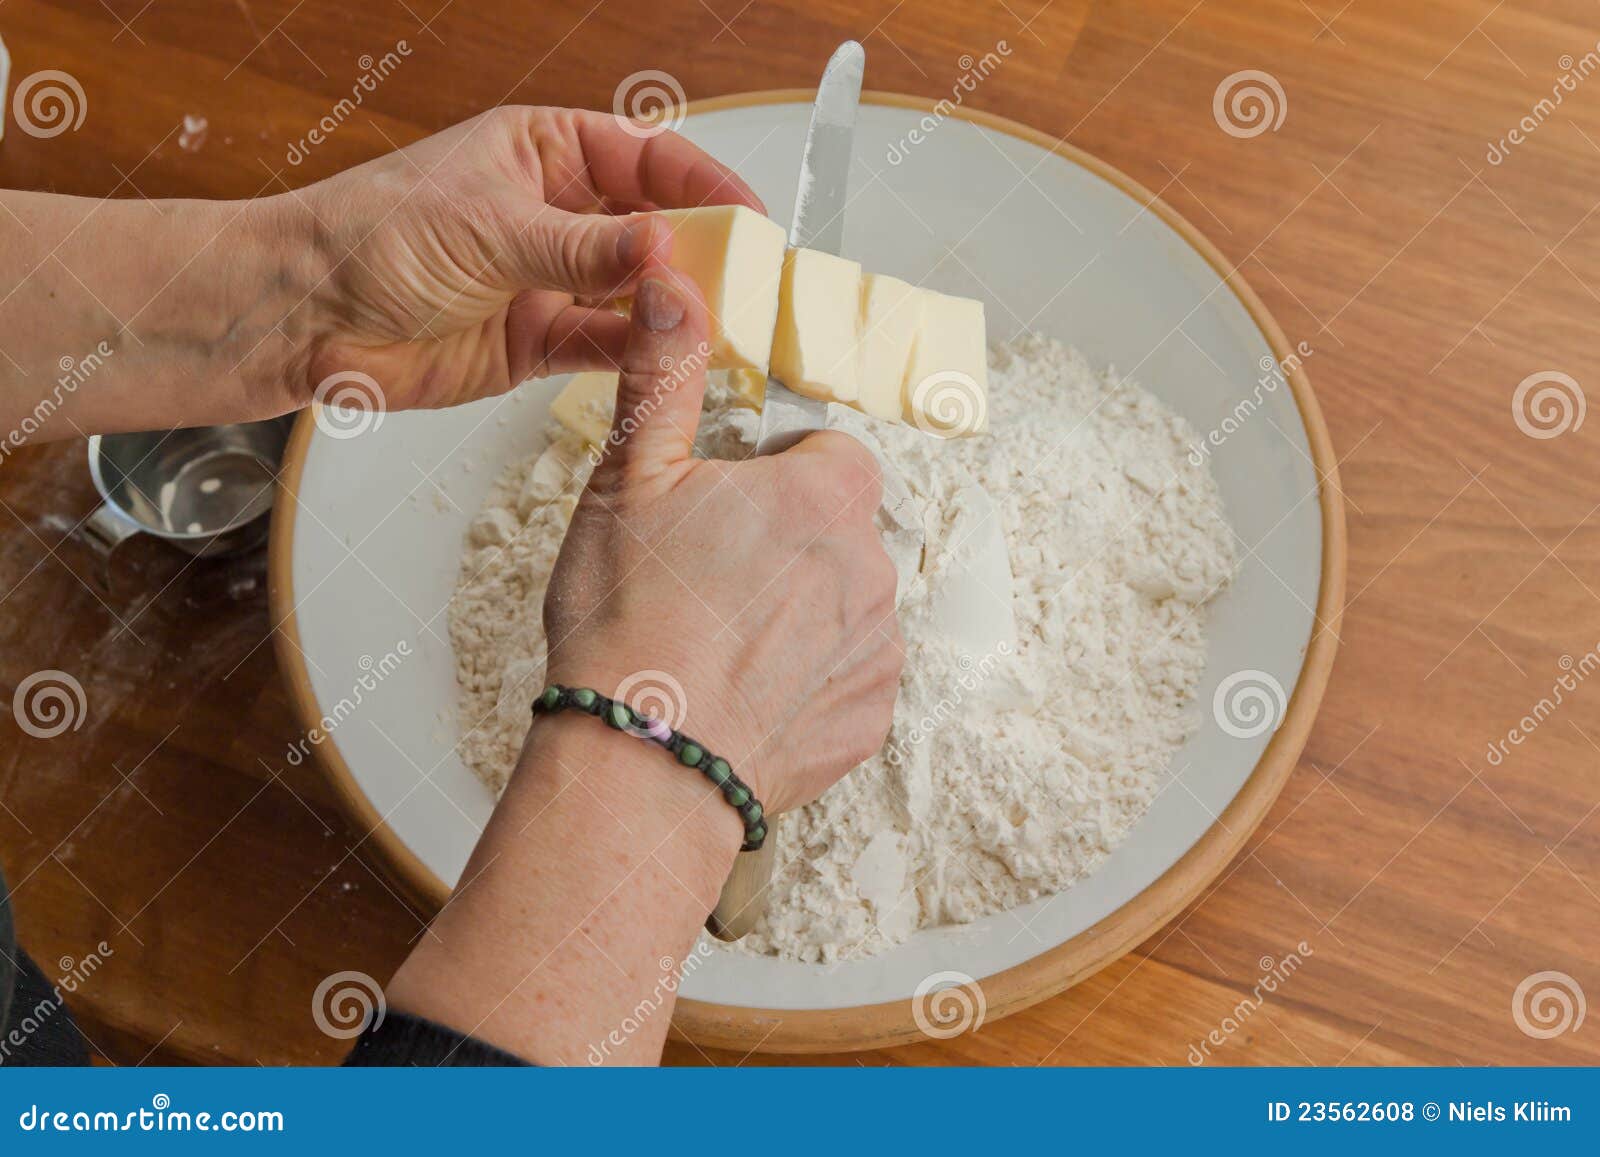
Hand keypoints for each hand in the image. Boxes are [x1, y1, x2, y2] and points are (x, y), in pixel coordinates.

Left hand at [295, 107, 762, 410]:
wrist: (306, 317)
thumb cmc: (372, 237)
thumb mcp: (491, 227)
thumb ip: (585, 246)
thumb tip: (666, 246)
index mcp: (543, 151)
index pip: (646, 157)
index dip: (704, 184)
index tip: (751, 217)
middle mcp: (555, 213)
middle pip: (653, 225)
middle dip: (702, 250)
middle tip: (751, 280)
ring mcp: (551, 280)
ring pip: (638, 292)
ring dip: (677, 308)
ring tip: (725, 326)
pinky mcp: (538, 342)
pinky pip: (608, 347)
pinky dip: (642, 354)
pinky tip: (673, 358)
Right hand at [542, 270, 904, 816]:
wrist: (642, 760)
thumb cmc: (631, 620)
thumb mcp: (631, 476)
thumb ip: (664, 374)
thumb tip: (672, 286)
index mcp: (825, 495)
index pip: (831, 456)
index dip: (777, 476)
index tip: (729, 508)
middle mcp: (871, 565)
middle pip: (839, 532)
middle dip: (788, 546)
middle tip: (709, 581)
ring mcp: (877, 646)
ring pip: (846, 605)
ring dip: (801, 614)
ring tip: (720, 644)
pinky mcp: (870, 716)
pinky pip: (847, 679)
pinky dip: (808, 682)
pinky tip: (743, 694)